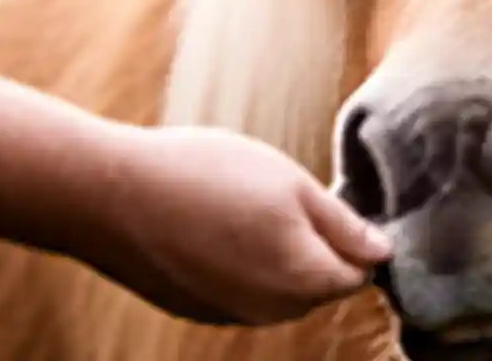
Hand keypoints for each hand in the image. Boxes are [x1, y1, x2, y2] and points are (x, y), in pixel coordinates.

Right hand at [85, 126, 392, 325]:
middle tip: (281, 195)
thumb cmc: (207, 176)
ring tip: (240, 205)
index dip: (354, 237)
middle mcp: (272, 311)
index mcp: (306, 280)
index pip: (358, 273)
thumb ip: (343, 225)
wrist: (109, 195)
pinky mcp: (194, 309)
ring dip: (275, 255)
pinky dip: (236, 262)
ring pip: (277, 289)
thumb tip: (382, 252)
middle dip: (314, 247)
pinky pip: (238, 290)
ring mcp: (229, 315)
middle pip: (318, 285)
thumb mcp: (291, 183)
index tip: (330, 202)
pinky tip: (210, 224)